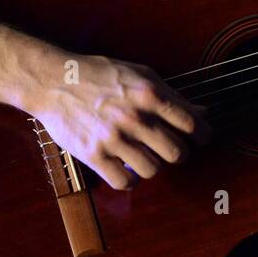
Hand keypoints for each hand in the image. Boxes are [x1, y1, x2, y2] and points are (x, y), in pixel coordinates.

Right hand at [23, 51, 212, 190]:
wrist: (54, 81)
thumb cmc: (99, 74)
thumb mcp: (140, 74)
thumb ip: (171, 94)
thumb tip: (202, 112)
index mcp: (149, 94)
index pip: (191, 123)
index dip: (203, 134)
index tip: (202, 138)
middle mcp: (134, 117)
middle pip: (176, 152)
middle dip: (179, 153)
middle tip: (172, 150)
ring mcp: (113, 138)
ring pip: (153, 170)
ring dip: (153, 166)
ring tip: (146, 157)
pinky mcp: (93, 155)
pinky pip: (124, 182)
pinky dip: (130, 180)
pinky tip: (127, 169)